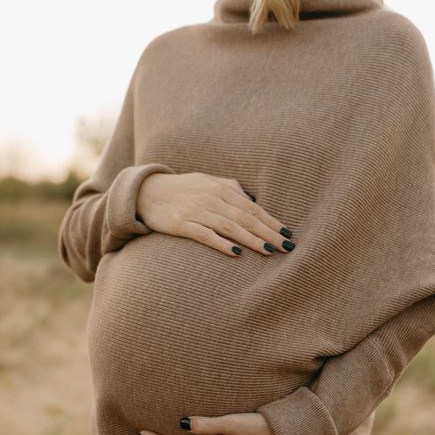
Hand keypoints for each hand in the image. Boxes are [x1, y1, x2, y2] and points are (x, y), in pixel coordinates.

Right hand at [136, 171, 294, 257]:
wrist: (146, 190)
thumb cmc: (183, 188)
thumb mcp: (208, 181)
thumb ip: (231, 188)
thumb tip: (254, 201)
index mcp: (221, 188)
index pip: (252, 207)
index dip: (271, 221)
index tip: (288, 233)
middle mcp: (211, 198)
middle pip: (245, 217)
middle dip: (268, 232)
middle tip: (286, 246)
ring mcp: (196, 211)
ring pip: (230, 227)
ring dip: (251, 239)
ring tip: (269, 250)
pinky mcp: (180, 224)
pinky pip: (205, 235)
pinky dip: (222, 244)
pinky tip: (236, 253)